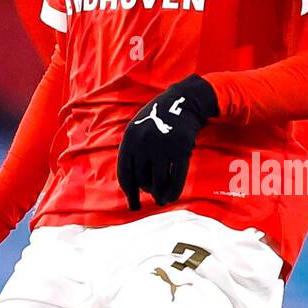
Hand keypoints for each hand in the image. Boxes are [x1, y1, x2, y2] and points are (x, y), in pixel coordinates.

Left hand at [117, 74, 218, 210]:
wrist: (182, 102)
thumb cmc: (158, 121)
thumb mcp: (139, 130)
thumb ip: (133, 154)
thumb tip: (130, 189)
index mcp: (130, 138)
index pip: (125, 173)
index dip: (129, 192)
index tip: (133, 205)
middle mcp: (144, 143)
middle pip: (141, 179)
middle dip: (147, 190)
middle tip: (153, 194)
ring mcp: (163, 147)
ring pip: (158, 182)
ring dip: (159, 194)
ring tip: (161, 199)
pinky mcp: (181, 151)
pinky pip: (176, 180)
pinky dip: (173, 192)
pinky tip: (171, 198)